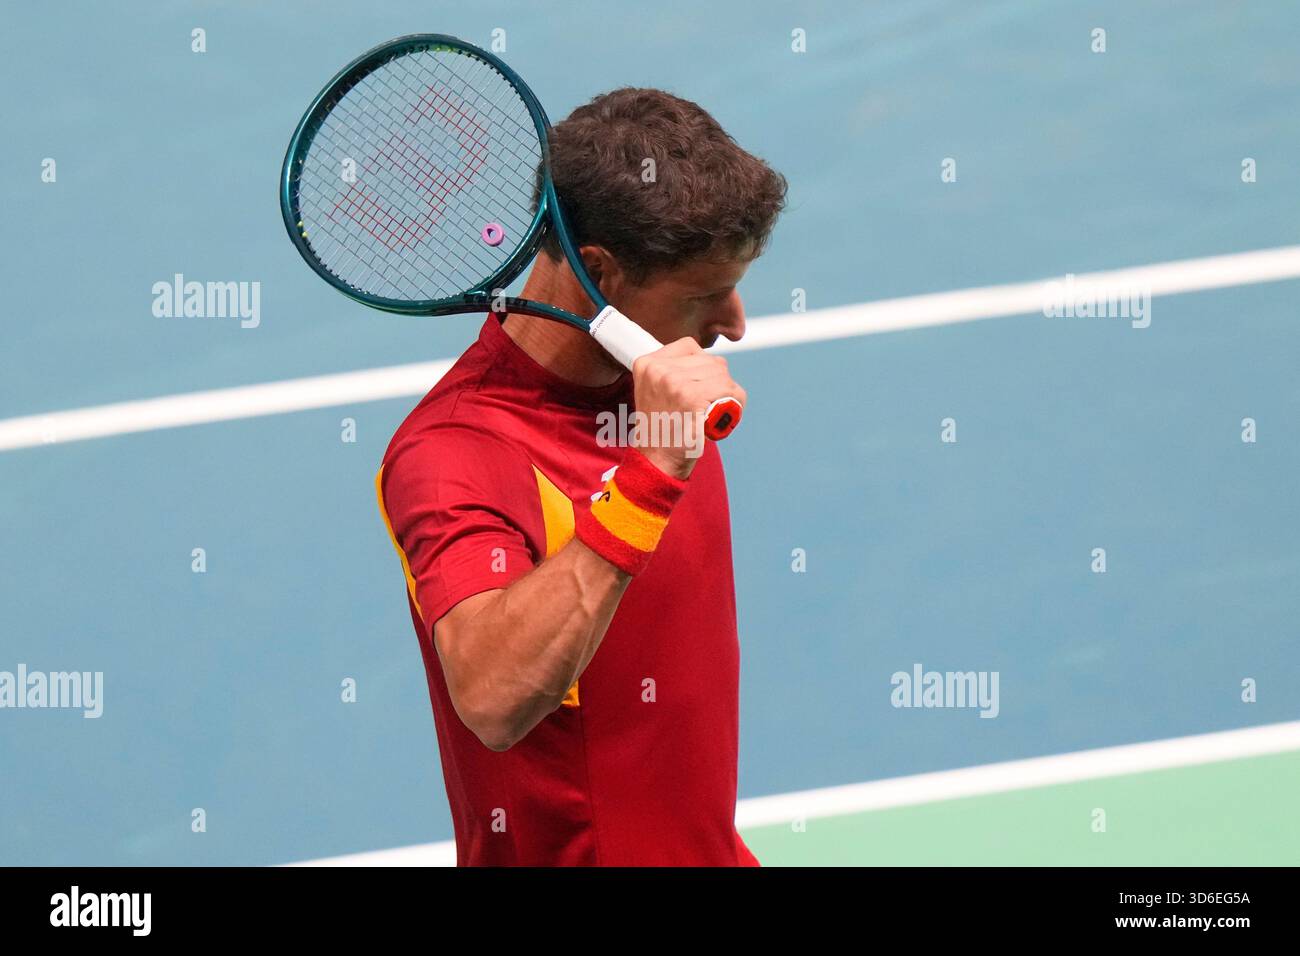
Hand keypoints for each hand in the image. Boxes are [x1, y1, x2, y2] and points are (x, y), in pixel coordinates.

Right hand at [630, 337, 746, 479]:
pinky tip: (724, 416)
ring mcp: (675, 382)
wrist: (657, 461)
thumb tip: (708, 360)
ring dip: (727, 394)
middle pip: (710, 361)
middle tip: (708, 406)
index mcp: (647, 363)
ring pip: (722, 374)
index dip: (701, 367)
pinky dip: (735, 403)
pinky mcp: (692, 398)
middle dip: (717, 382)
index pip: (689, 347)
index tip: (697, 389)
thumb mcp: (655, 390)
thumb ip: (672, 371)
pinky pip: (729, 390)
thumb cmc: (663, 429)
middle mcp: (659, 369)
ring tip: (713, 413)